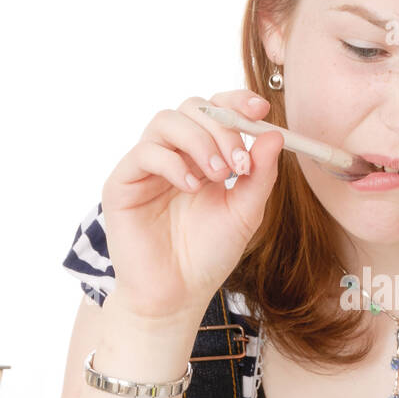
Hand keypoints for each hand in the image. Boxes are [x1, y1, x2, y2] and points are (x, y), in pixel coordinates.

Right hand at [99, 89, 285, 319]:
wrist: (177, 295)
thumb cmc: (208, 255)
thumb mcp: (245, 213)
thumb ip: (260, 175)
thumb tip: (275, 134)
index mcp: (204, 156)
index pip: (217, 112)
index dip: (237, 102)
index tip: (261, 110)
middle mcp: (175, 154)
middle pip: (192, 108)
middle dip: (221, 127)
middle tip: (237, 164)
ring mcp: (147, 166)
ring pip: (166, 121)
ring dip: (199, 140)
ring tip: (217, 175)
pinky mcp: (123, 182)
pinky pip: (145, 152)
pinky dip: (172, 163)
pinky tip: (191, 187)